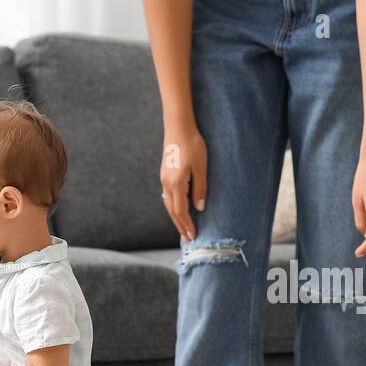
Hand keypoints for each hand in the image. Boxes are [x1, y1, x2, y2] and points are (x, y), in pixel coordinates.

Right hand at [160, 125, 206, 241]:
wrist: (179, 128)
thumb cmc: (193, 145)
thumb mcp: (201, 167)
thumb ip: (200, 188)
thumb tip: (199, 208)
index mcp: (176, 184)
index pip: (181, 211)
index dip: (187, 225)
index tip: (193, 236)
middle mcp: (166, 184)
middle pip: (172, 211)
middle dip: (180, 225)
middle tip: (188, 238)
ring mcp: (164, 179)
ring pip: (168, 204)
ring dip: (176, 218)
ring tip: (183, 227)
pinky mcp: (165, 174)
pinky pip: (168, 196)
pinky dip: (173, 207)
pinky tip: (178, 209)